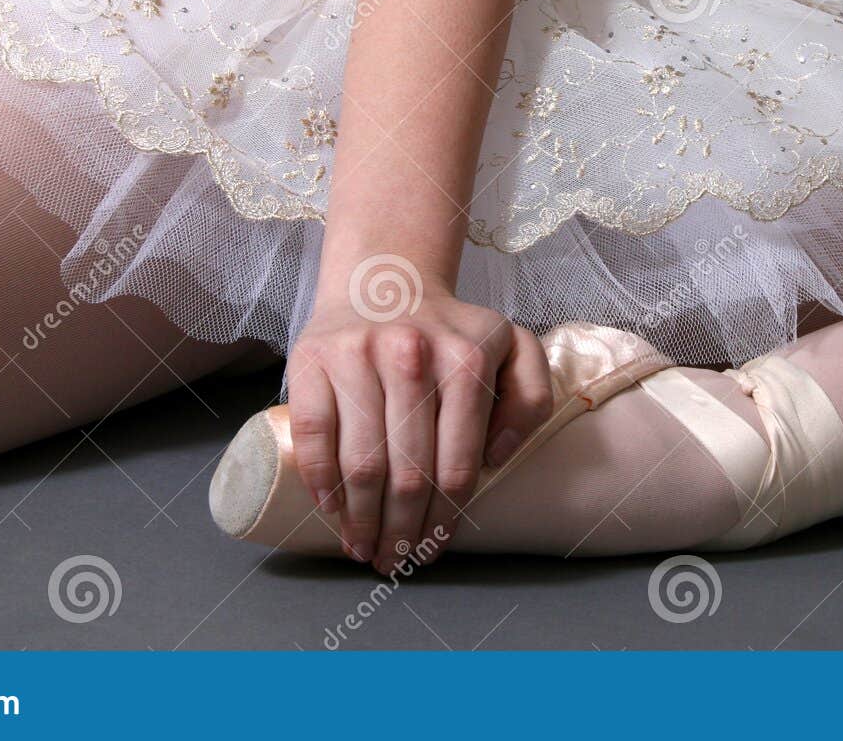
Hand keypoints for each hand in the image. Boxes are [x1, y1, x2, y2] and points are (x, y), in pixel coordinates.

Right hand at [286, 289, 551, 572]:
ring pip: (360, 461)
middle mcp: (413, 354)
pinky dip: (321, 481)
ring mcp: (358, 355)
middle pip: (408, 472)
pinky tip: (332, 509)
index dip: (445, 518)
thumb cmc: (451, 332)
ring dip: (361, 518)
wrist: (385, 280)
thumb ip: (529, 397)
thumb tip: (498, 456)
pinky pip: (314, 434)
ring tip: (363, 548)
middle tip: (395, 561)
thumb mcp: (511, 347)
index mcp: (468, 359)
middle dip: (402, 530)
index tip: (433, 548)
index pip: (458, 464)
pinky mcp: (313, 359)